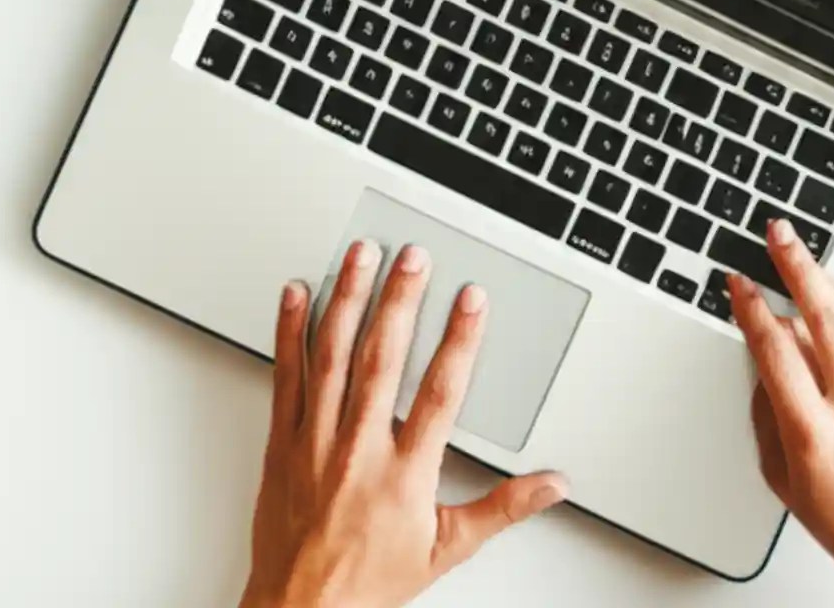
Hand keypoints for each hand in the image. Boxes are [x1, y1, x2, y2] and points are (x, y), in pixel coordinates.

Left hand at [241, 241, 568, 607]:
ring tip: (360, 257)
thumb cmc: (368, 581)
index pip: (439, 394)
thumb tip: (551, 486)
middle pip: (382, 360)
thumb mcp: (447, 548)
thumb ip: (503, 508)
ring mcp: (315, 440)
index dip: (459, 341)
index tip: (470, 301)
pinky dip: (289, 332)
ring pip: (331, 357)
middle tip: (414, 257)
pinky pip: (285, 376)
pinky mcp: (282, 441)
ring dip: (347, 300)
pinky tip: (296, 295)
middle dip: (401, 301)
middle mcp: (357, 449)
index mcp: (404, 473)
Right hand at [730, 221, 833, 607]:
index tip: (738, 285)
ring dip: (828, 276)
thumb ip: (767, 417)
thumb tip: (763, 366)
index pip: (773, 347)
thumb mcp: (785, 482)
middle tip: (777, 234)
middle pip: (819, 310)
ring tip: (806, 256)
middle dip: (793, 263)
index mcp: (814, 430)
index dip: (750, 307)